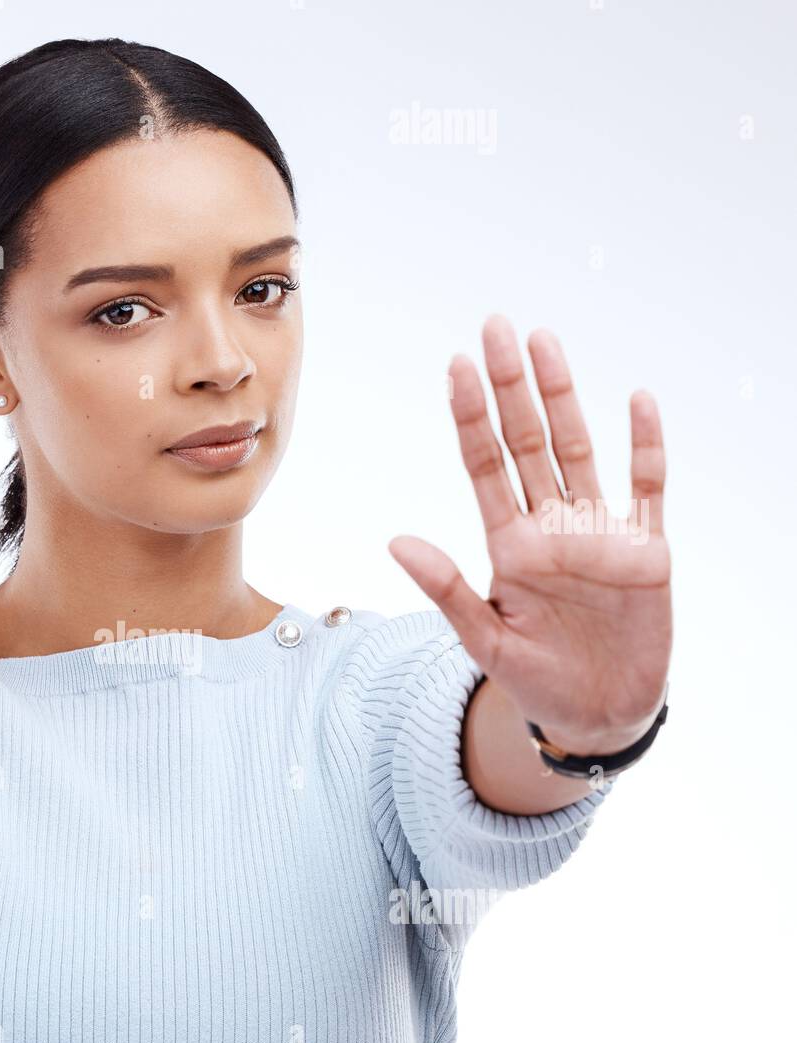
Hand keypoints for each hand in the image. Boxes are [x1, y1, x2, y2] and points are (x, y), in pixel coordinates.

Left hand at [387, 315, 671, 755]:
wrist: (598, 714)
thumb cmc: (536, 679)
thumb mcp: (484, 639)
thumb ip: (447, 588)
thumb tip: (395, 539)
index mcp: (510, 545)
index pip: (485, 466)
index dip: (470, 417)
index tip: (455, 366)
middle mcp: (552, 527)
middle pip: (528, 441)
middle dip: (511, 386)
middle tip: (496, 326)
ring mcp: (599, 533)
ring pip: (579, 449)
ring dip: (564, 396)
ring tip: (544, 342)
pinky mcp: (646, 549)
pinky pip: (648, 486)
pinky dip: (644, 445)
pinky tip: (636, 400)